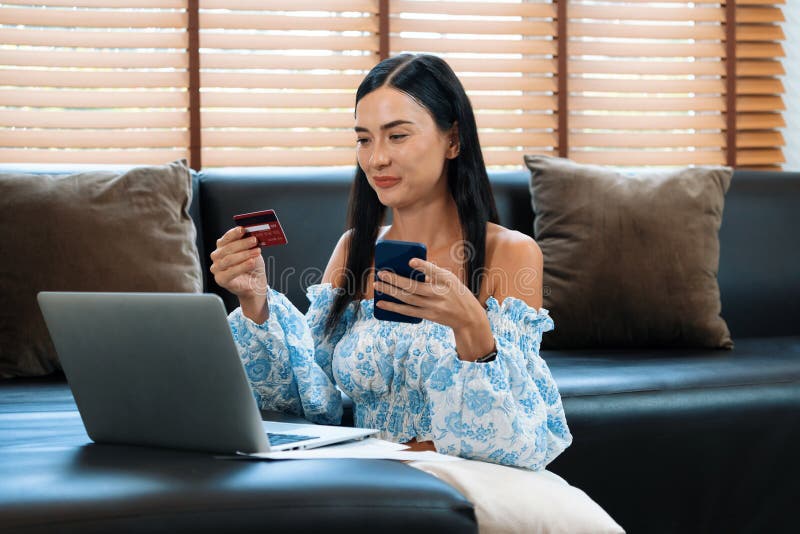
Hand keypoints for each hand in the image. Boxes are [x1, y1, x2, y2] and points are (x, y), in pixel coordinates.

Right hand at [210, 226, 267, 321]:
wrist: (255, 283)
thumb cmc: (252, 265)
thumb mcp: (253, 251)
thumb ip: (251, 243)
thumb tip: (254, 233)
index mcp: (222, 247)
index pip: (226, 238)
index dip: (234, 233)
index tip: (243, 229)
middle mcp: (217, 257)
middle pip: (227, 248)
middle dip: (242, 244)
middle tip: (254, 240)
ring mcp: (217, 268)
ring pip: (228, 259)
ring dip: (244, 254)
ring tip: (256, 252)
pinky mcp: (221, 280)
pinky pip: (230, 272)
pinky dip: (242, 266)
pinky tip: (251, 262)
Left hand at [374, 259, 495, 360]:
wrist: (468, 317)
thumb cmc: (456, 293)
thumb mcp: (450, 280)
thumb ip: (433, 274)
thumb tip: (407, 269)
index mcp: (447, 280)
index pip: (434, 271)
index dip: (422, 266)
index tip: (410, 261)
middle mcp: (440, 294)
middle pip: (414, 287)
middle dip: (396, 280)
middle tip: (381, 273)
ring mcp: (434, 306)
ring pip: (408, 299)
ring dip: (390, 292)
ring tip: (377, 285)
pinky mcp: (429, 316)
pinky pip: (408, 312)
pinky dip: (393, 307)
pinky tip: (382, 303)